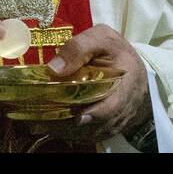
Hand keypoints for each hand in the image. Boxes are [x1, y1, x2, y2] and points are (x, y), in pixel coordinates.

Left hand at [44, 24, 151, 143]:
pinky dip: (69, 132)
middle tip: (42, 123)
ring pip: (89, 133)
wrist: (133, 71)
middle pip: (96, 124)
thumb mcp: (102, 38)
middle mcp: (122, 109)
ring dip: (65, 130)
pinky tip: (50, 126)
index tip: (79, 116)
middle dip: (69, 125)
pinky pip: (87, 135)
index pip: (114, 105)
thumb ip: (80, 48)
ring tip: (39, 124)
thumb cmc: (116, 52)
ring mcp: (114, 122)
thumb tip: (54, 69)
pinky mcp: (105, 128)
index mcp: (125, 84)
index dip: (97, 114)